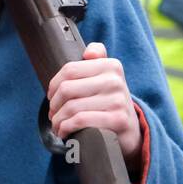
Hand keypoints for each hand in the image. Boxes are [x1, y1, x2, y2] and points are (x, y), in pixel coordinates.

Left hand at [47, 42, 141, 165]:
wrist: (130, 130)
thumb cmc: (108, 102)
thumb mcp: (105, 78)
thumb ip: (96, 59)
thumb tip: (89, 51)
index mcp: (110, 65)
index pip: (69, 70)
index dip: (54, 85)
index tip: (52, 96)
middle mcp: (116, 81)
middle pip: (66, 89)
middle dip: (54, 105)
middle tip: (53, 114)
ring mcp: (118, 100)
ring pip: (71, 107)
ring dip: (58, 120)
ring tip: (57, 125)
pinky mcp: (118, 120)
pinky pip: (81, 120)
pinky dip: (66, 128)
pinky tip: (64, 132)